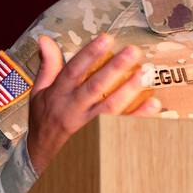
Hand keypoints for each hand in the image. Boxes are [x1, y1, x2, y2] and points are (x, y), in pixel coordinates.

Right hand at [25, 33, 160, 173]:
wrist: (40, 154)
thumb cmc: (44, 118)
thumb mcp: (39, 91)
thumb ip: (48, 65)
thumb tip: (45, 38)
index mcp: (58, 93)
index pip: (74, 70)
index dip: (89, 54)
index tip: (107, 38)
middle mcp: (72, 108)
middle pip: (95, 87)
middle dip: (114, 68)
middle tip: (133, 51)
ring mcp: (86, 125)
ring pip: (108, 107)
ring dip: (128, 91)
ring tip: (144, 74)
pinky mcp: (99, 138)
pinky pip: (120, 126)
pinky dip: (137, 116)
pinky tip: (153, 105)